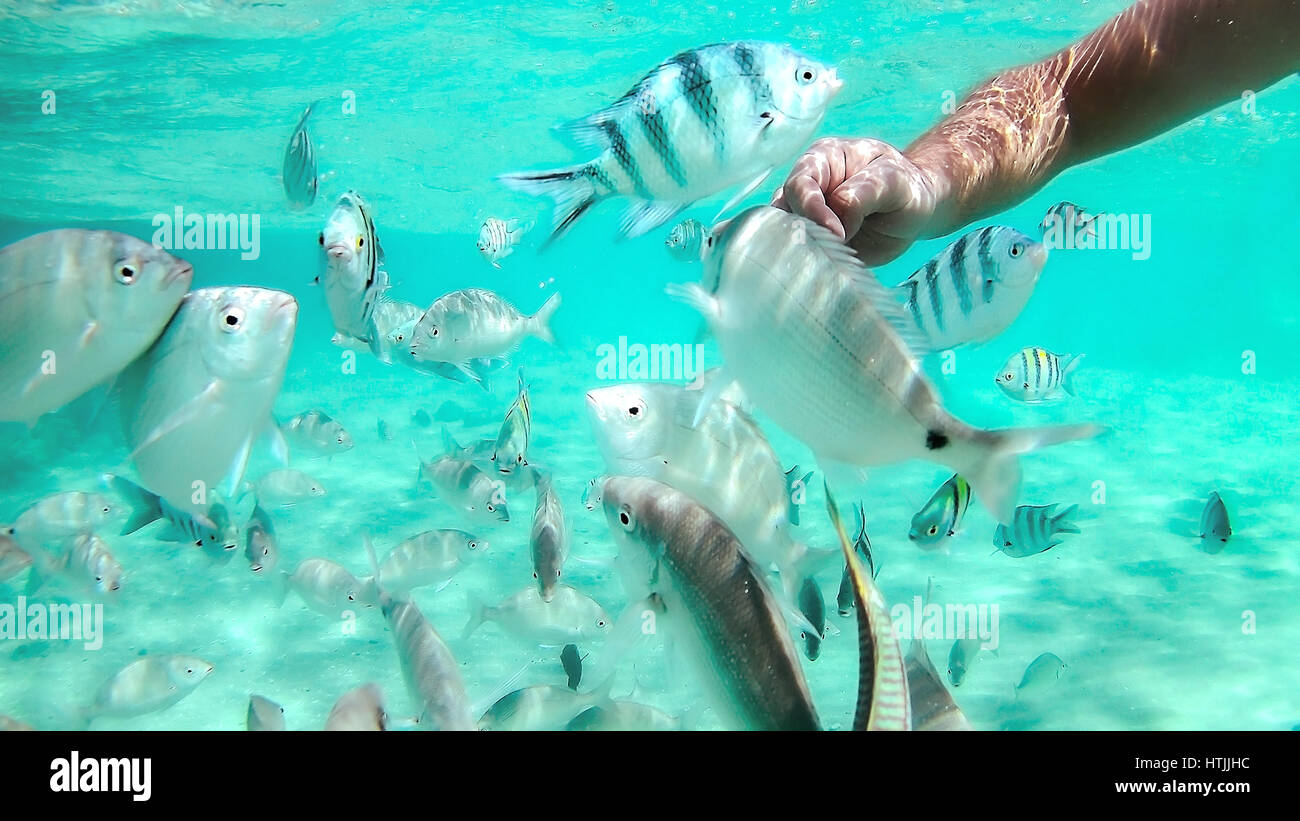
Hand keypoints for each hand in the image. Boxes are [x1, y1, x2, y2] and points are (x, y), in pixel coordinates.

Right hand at [772, 137, 943, 265]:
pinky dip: (811, 265)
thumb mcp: (892, 180)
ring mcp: (807, 217)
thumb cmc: (903, 185)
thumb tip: (833, 225)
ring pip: (786, 236)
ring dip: (804, 251)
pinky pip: (802, 255)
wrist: (916, 208)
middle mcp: (807, 188)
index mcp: (821, 160)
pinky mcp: (814, 243)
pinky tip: (828, 269)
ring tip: (831, 259)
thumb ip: (861, 194)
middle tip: (835, 248)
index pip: (800, 185)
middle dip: (806, 232)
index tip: (838, 233)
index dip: (812, 209)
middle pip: (786, 211)